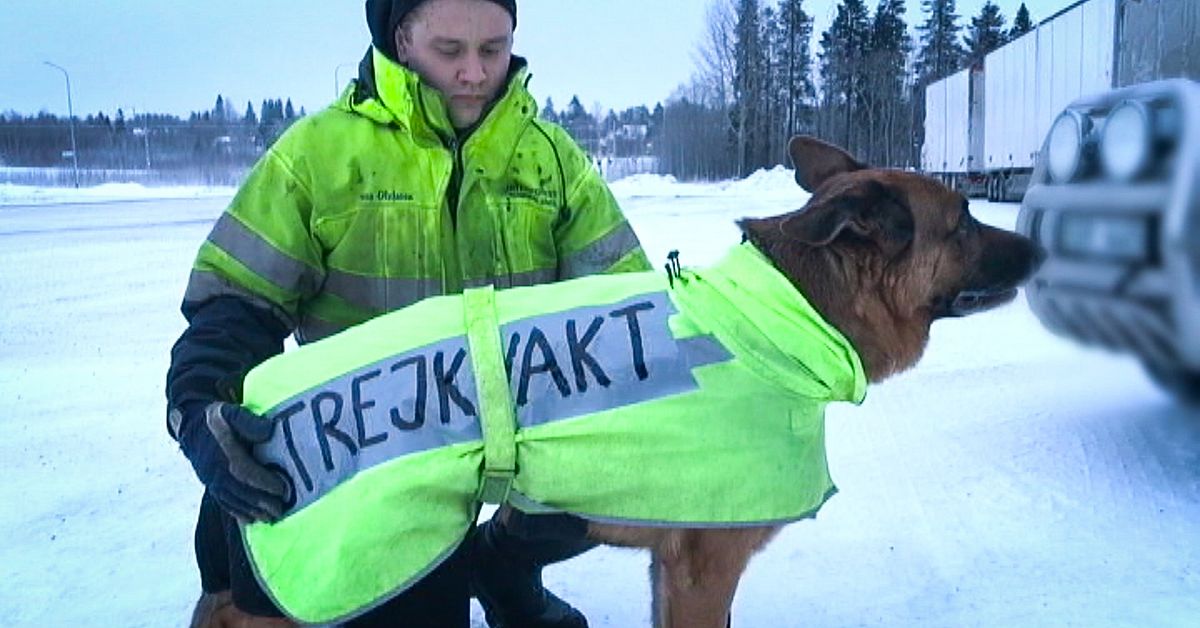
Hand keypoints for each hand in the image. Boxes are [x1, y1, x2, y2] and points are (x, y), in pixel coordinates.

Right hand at [176, 401, 288, 522]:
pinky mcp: (210, 485)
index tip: (283, 489)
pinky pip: (224, 502)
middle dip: (261, 502)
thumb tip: (269, 431)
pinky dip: (238, 512)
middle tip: (281, 510)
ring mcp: (211, 479)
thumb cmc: (217, 419)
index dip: (264, 482)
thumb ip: (249, 421)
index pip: (245, 471)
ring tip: (271, 518)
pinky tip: (251, 520)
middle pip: (240, 490)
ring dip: (252, 511)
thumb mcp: (231, 412)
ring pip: (233, 499)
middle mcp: (216, 469)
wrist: (191, 427)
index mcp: (223, 451)